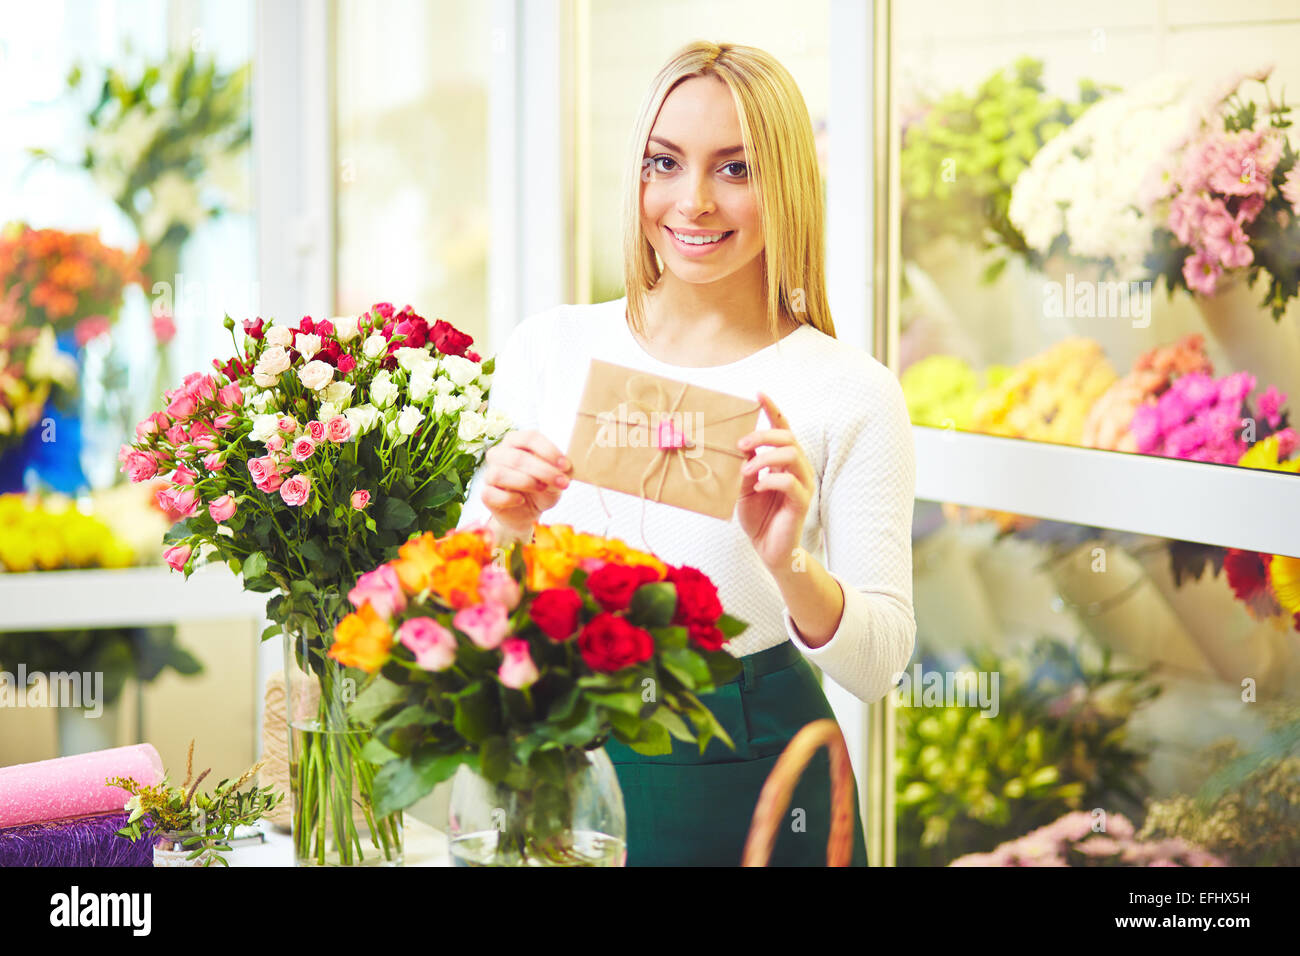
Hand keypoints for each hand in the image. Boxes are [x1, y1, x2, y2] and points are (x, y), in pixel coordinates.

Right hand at [478, 429, 571, 539]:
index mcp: (516, 442)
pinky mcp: (486, 494)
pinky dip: (509, 498)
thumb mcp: (555, 478)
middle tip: (562, 482)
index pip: (529, 437)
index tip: (565, 466)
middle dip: (543, 470)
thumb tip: (565, 468)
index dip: (549, 451)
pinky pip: (490, 493)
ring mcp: (490, 474)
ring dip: (525, 482)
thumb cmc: (542, 488)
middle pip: (517, 457)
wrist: (528, 512)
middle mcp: (499, 454)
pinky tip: (521, 500)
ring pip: (500, 473)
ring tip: (542, 488)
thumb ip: (558, 471)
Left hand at [735, 392, 813, 569]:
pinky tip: (759, 486)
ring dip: (765, 457)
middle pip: (788, 437)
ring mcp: (802, 484)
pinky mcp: (802, 502)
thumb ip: (745, 466)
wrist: (767, 548)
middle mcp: (797, 468)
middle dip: (763, 435)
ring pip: (792, 455)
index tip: (757, 394)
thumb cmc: (757, 516)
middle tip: (741, 443)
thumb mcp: (743, 487)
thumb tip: (739, 445)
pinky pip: (791, 482)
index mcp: (783, 461)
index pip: (782, 428)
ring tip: (747, 469)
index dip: (772, 409)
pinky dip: (771, 480)